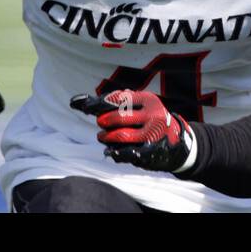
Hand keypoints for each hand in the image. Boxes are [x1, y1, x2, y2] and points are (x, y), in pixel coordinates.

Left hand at [70, 90, 194, 172]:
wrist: (176, 142)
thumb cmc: (146, 120)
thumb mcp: (135, 106)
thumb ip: (107, 103)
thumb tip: (74, 101)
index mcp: (147, 100)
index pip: (119, 98)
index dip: (99, 103)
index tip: (87, 108)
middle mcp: (152, 115)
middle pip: (118, 117)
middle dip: (103, 121)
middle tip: (101, 123)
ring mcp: (152, 134)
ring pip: (121, 136)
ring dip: (106, 137)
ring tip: (103, 136)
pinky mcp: (151, 152)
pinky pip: (128, 153)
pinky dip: (115, 153)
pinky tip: (110, 152)